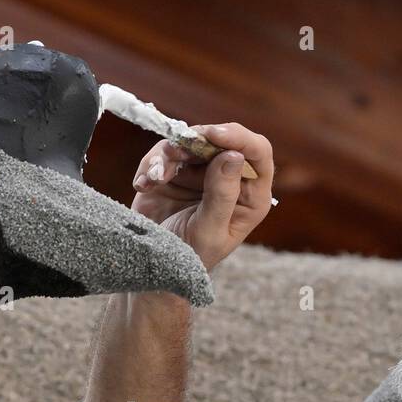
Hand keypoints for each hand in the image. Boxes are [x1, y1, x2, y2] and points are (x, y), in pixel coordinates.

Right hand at [129, 123, 274, 271]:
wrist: (153, 267)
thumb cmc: (188, 258)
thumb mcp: (208, 232)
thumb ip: (222, 196)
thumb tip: (233, 155)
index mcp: (250, 196)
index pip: (258, 152)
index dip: (239, 137)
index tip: (213, 135)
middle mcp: (229, 179)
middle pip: (222, 140)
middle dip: (196, 141)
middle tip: (173, 152)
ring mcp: (202, 173)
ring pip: (190, 142)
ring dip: (168, 155)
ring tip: (154, 177)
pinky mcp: (175, 172)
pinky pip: (164, 153)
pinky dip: (152, 165)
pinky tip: (143, 186)